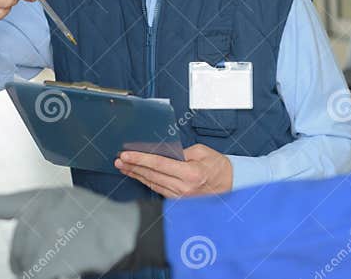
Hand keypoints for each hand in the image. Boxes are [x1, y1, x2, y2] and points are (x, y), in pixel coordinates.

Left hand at [0, 187, 138, 278]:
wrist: (127, 230)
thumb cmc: (100, 222)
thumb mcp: (67, 208)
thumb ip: (40, 221)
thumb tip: (23, 254)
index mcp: (39, 200)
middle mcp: (36, 213)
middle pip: (18, 256)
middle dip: (35, 264)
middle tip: (67, 252)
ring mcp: (42, 233)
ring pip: (27, 271)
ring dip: (47, 272)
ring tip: (74, 257)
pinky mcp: (50, 255)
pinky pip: (38, 276)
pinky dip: (54, 274)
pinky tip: (71, 269)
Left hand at [115, 144, 232, 197]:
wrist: (231, 184)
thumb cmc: (218, 167)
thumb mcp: (201, 151)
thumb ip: (181, 151)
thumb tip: (163, 152)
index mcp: (190, 173)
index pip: (158, 164)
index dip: (140, 159)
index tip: (126, 155)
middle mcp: (183, 187)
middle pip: (151, 175)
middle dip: (133, 166)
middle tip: (119, 160)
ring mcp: (181, 196)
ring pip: (152, 184)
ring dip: (136, 175)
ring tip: (124, 167)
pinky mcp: (179, 200)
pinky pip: (158, 189)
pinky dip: (146, 181)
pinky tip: (138, 175)